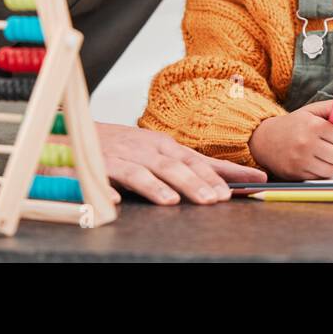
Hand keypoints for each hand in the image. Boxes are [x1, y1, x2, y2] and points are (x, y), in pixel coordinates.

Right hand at [94, 122, 266, 204]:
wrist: (79, 130)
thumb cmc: (124, 146)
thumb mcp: (160, 152)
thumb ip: (191, 167)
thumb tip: (226, 181)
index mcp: (165, 146)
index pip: (199, 159)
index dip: (224, 171)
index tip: (253, 180)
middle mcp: (146, 149)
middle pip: (175, 166)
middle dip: (196, 182)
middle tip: (215, 199)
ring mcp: (121, 157)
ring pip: (141, 171)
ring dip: (157, 186)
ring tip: (173, 201)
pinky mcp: (96, 166)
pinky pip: (100, 178)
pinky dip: (106, 190)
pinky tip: (114, 202)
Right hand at [248, 99, 332, 179]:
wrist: (264, 140)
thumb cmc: (293, 124)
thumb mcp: (311, 111)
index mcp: (312, 126)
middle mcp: (307, 144)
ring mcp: (301, 161)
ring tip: (327, 156)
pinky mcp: (297, 174)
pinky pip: (321, 177)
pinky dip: (323, 171)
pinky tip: (316, 163)